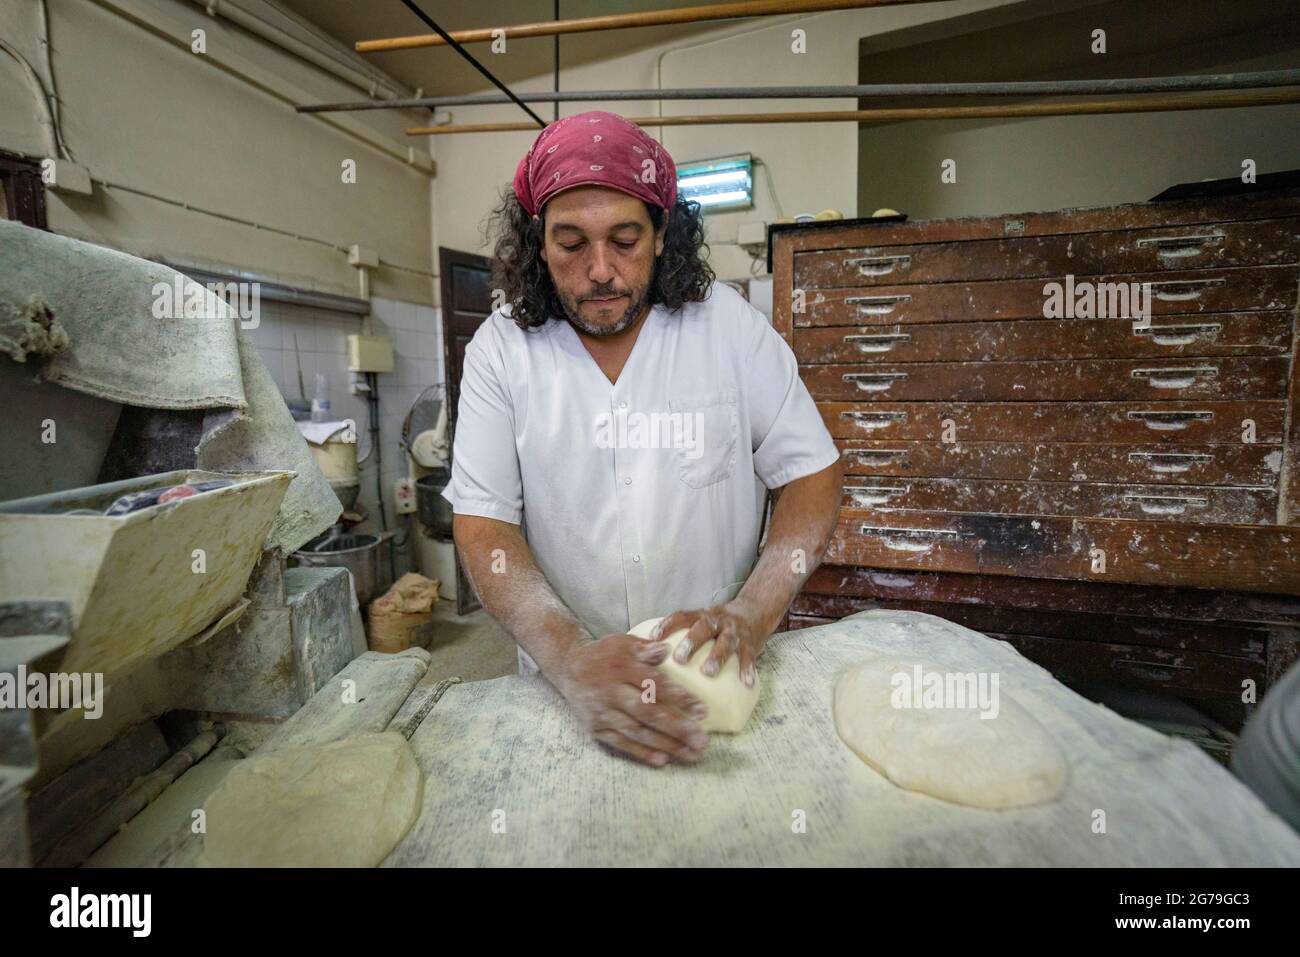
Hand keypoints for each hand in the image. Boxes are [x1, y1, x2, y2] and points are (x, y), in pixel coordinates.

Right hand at [556, 632, 709, 766]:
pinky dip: (641, 752)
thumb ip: (646, 647)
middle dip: (677, 728)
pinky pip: (621, 743)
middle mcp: (611, 691)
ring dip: (665, 745)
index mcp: (622, 667)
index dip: (678, 698)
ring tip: (691, 755)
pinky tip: (663, 760)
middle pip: (647, 712)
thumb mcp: (624, 643)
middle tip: (702, 741)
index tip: (702, 711)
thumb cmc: (606, 655)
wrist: (568, 667)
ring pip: (636, 732)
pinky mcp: (595, 728)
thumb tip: (667, 649)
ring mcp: (602, 712)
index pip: (654, 684)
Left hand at [653, 599, 770, 688]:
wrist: (754, 612)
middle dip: (691, 642)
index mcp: (701, 616)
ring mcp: (734, 630)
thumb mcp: (702, 623)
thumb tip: (654, 656)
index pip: (681, 616)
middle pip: (703, 627)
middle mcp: (717, 620)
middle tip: (679, 659)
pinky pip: (748, 655)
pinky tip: (745, 683)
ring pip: (726, 641)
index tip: (653, 638)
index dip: (667, 625)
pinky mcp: (750, 642)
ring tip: (709, 672)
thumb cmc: (718, 626)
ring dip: (717, 656)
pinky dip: (747, 668)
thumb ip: (684, 635)